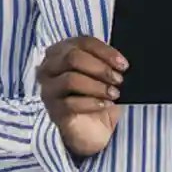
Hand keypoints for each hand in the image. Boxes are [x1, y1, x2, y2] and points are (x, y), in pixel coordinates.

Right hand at [39, 36, 127, 158]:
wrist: (92, 129)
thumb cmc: (97, 96)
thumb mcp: (103, 75)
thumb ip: (106, 62)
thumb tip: (119, 60)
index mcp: (61, 51)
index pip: (83, 42)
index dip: (105, 52)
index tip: (123, 64)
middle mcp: (49, 67)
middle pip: (72, 57)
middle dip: (100, 68)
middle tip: (118, 79)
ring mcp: (48, 89)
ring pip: (70, 79)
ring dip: (97, 86)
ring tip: (114, 93)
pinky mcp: (52, 110)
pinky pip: (70, 103)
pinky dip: (91, 103)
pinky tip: (105, 105)